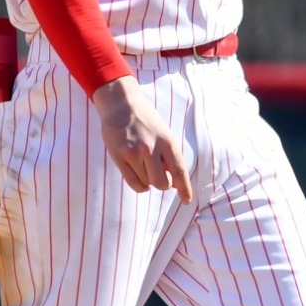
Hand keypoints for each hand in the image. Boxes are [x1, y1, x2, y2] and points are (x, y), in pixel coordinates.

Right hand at [91, 75, 192, 202]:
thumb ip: (169, 156)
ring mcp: (134, 152)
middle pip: (162, 183)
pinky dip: (139, 186)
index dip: (184, 188)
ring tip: (143, 163)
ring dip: (148, 179)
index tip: (187, 200)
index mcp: (167, 141)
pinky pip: (133, 183)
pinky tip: (139, 175)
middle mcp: (151, 147)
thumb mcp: (164, 133)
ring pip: (147, 183)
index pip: (179, 171)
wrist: (121, 104)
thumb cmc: (146, 120)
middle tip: (158, 174)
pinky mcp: (119, 156)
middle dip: (163, 184)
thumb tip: (174, 183)